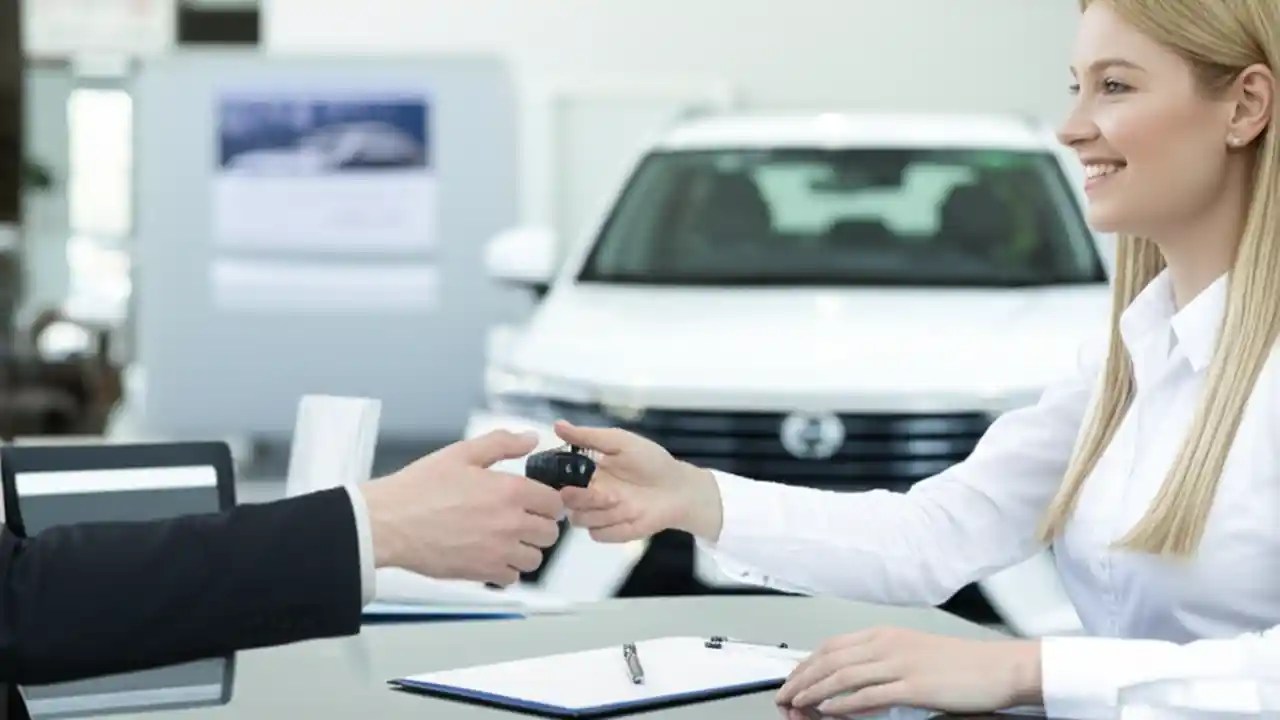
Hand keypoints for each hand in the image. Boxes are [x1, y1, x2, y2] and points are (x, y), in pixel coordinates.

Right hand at [359, 430, 562, 585]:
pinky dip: (506, 570)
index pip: (554, 502)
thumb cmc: (419, 489)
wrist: (389, 522)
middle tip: (521, 520)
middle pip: (550, 533)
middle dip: (539, 526)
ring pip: (535, 558)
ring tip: (506, 540)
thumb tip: (530, 439)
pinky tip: (491, 555)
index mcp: (509, 490)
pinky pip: (512, 578)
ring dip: (525, 549)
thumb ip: (502, 444)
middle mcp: (510, 522)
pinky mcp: (482, 572)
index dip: (546, 501)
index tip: (536, 502)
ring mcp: (498, 550)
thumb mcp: (461, 453)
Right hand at [553, 420, 723, 541]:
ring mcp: (601, 516)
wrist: (679, 487)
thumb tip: (557, 425)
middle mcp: (590, 496)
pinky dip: (609, 526)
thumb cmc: (651, 461)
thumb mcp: (620, 441)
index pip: (558, 480)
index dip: (555, 481)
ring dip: (597, 511)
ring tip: (620, 499)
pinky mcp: (614, 533)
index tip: (562, 478)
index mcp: (586, 473)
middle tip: (599, 490)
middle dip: (578, 498)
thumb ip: (588, 436)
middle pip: (565, 504)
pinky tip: (627, 515)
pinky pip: (598, 535)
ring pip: (579, 520)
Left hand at [774, 627, 1041, 715]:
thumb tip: (850, 679)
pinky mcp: (914, 686)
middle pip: (830, 659)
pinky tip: (827, 711)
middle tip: (783, 695)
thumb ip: (881, 663)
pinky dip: (843, 703)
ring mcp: (900, 664)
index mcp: (886, 635)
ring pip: (843, 676)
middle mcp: (888, 645)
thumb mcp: (912, 654)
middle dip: (801, 678)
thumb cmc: (961, 665)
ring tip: (796, 704)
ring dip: (814, 691)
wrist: (999, 667)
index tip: (791, 680)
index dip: (806, 664)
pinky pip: (869, 695)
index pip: (832, 646)